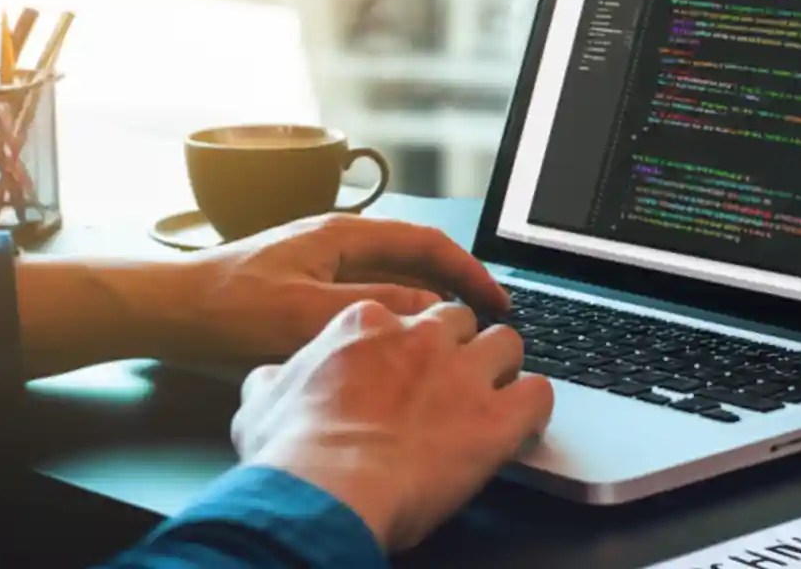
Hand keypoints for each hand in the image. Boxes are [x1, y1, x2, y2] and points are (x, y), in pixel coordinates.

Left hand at [171, 213, 509, 359]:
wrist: (168, 311)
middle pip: (416, 258)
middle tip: (488, 317)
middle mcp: (339, 241)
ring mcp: (324, 263)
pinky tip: (403, 344)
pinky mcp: (309, 287)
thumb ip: (375, 309)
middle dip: (456, 286)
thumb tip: (431, 311)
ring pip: (394, 279)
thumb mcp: (309, 312)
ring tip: (456, 333)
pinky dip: (398, 315)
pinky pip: (370, 297)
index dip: (469, 271)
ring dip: (429, 302)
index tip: (496, 299)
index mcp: (344, 234)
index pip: (427, 243)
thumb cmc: (228, 307)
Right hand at [233, 300, 553, 550]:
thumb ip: (277, 379)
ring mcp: (463, 373)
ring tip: (494, 393)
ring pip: (507, 341)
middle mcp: (420, 337)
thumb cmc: (291, 451)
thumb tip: (273, 381)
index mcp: (365, 324)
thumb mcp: (260, 401)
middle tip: (452, 377)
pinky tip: (524, 423)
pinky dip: (536, 406)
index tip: (406, 363)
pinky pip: (540, 392)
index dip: (407, 340)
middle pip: (460, 319)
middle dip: (460, 344)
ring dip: (503, 366)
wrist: (326, 489)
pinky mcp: (498, 417)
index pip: (403, 311)